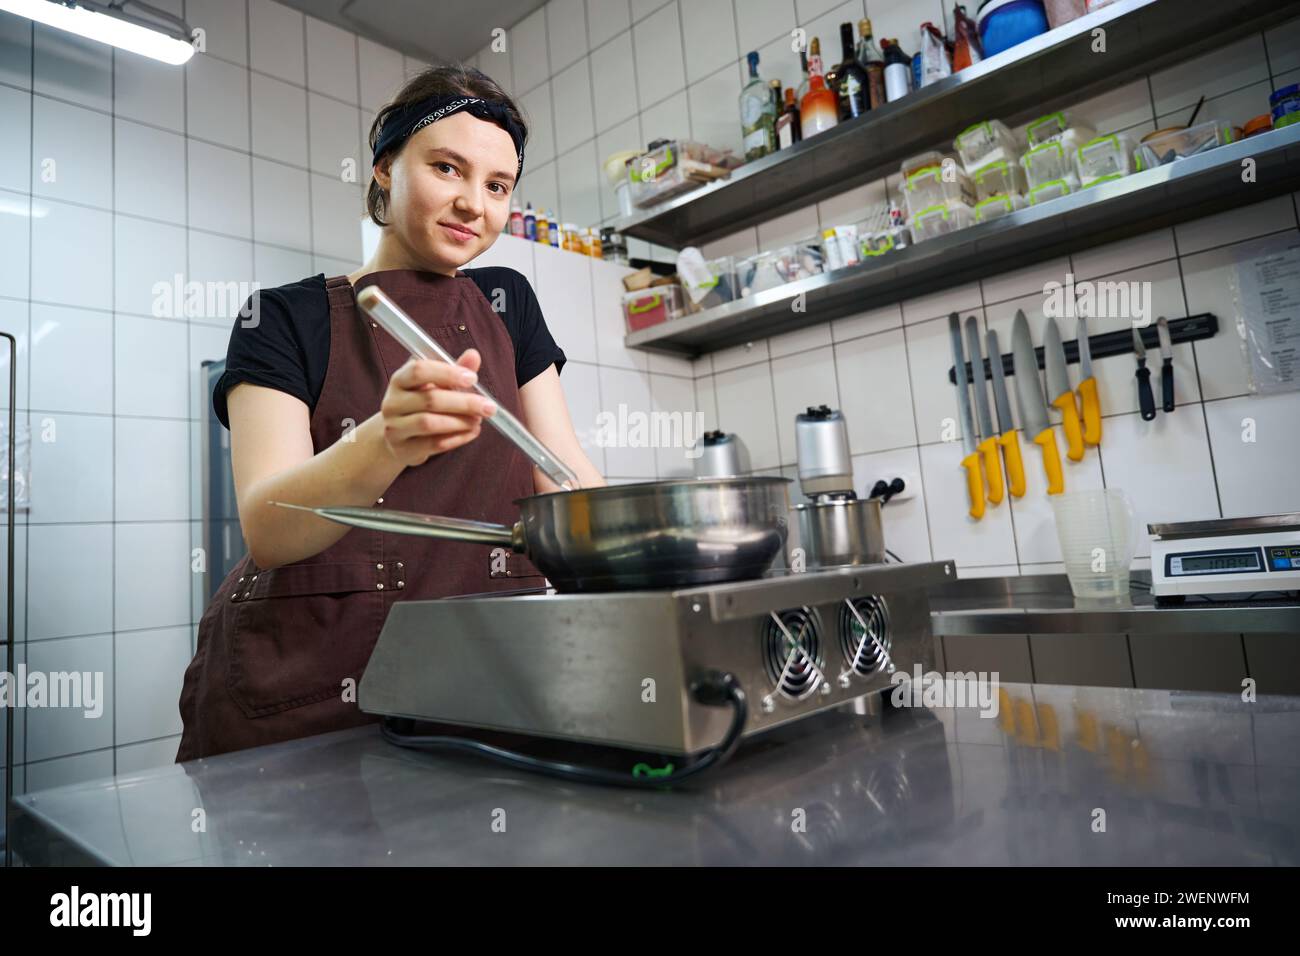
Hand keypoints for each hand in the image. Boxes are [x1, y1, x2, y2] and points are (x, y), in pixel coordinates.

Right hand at [379, 349, 496, 466]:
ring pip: (430, 423)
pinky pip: (433, 444)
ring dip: (461, 422)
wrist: (399, 438)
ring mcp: (394, 427)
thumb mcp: (436, 385)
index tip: (473, 378)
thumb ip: (455, 370)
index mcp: (400, 380)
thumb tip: (474, 355)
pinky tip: (472, 432)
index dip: (447, 373)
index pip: (418, 370)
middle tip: (488, 407)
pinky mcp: (403, 449)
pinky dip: (457, 438)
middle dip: (464, 403)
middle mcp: (392, 403)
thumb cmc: (422, 405)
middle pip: (430, 399)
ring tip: (478, 420)